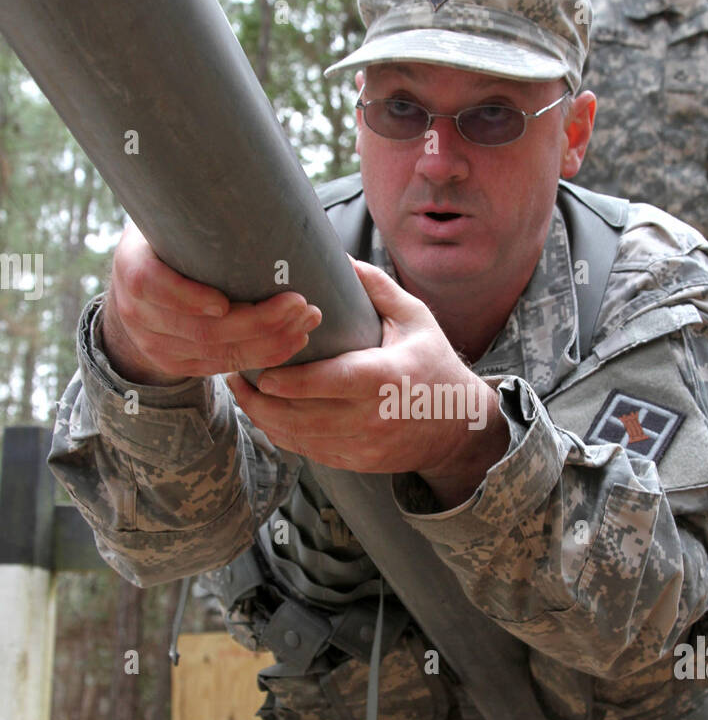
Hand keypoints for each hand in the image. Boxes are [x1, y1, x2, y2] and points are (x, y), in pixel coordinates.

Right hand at [102, 224, 321, 384]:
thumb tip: (250, 171)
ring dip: (270, 341)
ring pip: (218, 353)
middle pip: (200, 329)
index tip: (224, 302)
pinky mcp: (177, 365)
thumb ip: (193, 209)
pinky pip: (223, 366)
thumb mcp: (166, 220)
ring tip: (307, 321)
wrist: (135, 290)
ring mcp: (155, 345)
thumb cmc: (167, 242)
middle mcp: (137, 313)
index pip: (151, 286)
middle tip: (300, 303)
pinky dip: (263, 356)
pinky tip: (293, 341)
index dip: (187, 299)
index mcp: (133, 267)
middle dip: (257, 321)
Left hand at [225, 260, 508, 500]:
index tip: (262, 371)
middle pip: (304, 416)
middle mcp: (375, 417)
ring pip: (300, 438)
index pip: (332, 383)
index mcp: (388, 377)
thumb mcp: (416, 319)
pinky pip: (309, 452)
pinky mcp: (357, 462)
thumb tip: (337, 257)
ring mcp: (365, 445)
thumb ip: (376, 287)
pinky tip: (266, 414)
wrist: (459, 428)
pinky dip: (283, 434)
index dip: (293, 382)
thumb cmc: (434, 364)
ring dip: (264, 418)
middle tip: (235, 374)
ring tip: (242, 392)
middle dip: (261, 401)